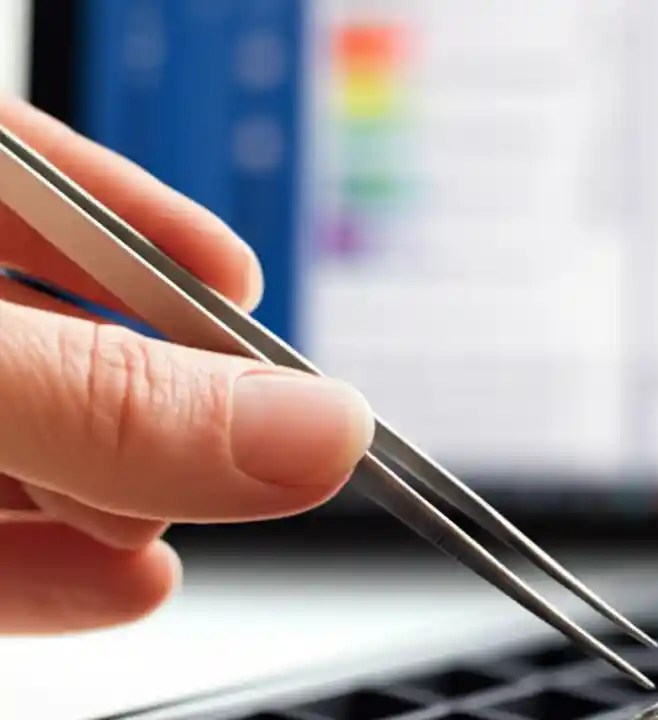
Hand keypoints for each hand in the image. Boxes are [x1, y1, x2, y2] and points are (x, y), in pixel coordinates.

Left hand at [0, 98, 373, 633]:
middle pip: (39, 327)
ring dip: (112, 496)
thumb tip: (316, 427)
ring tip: (170, 526)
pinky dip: (47, 574)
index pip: (28, 176)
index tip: (232, 278)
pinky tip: (122, 585)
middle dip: (144, 392)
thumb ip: (108, 400)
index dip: (138, 221)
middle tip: (229, 435)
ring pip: (18, 444)